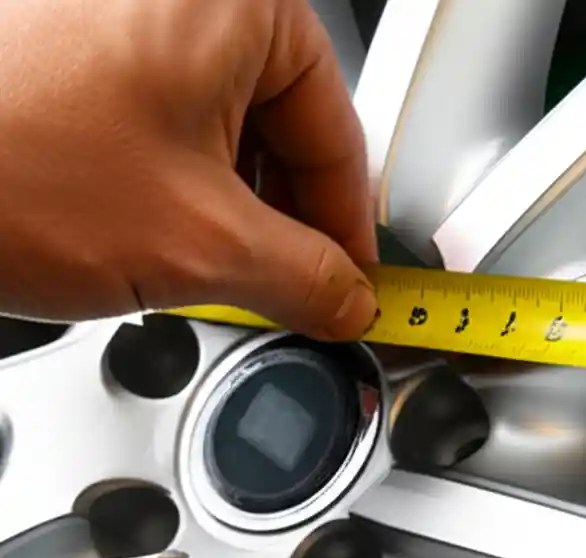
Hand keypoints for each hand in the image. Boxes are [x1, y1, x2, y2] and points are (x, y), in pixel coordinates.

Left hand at [0, 0, 376, 339]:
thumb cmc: (2, 161)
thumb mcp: (199, 244)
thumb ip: (304, 277)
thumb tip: (346, 296)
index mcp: (240, 6)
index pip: (337, 135)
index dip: (346, 231)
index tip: (346, 285)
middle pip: (276, 127)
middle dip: (275, 222)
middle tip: (275, 291)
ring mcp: (117, 13)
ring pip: (212, 123)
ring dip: (217, 205)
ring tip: (186, 264)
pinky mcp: (64, 38)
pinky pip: (152, 111)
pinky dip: (162, 177)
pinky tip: (139, 227)